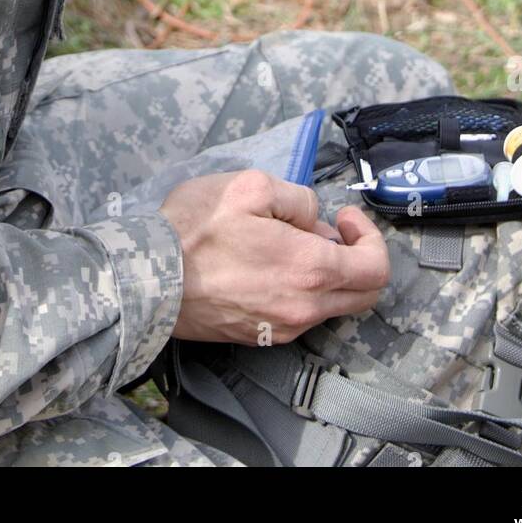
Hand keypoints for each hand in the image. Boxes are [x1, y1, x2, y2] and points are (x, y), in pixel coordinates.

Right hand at [159, 169, 390, 344]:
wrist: (146, 281)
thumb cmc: (194, 230)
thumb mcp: (250, 186)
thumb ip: (298, 198)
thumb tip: (316, 221)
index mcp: (309, 269)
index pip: (375, 269)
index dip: (369, 237)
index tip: (343, 216)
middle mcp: (304, 308)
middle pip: (363, 295)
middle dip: (357, 257)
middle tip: (328, 229)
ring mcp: (283, 328)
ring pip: (332, 305)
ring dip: (327, 272)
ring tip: (289, 241)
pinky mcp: (262, 337)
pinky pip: (302, 315)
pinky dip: (301, 288)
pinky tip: (269, 264)